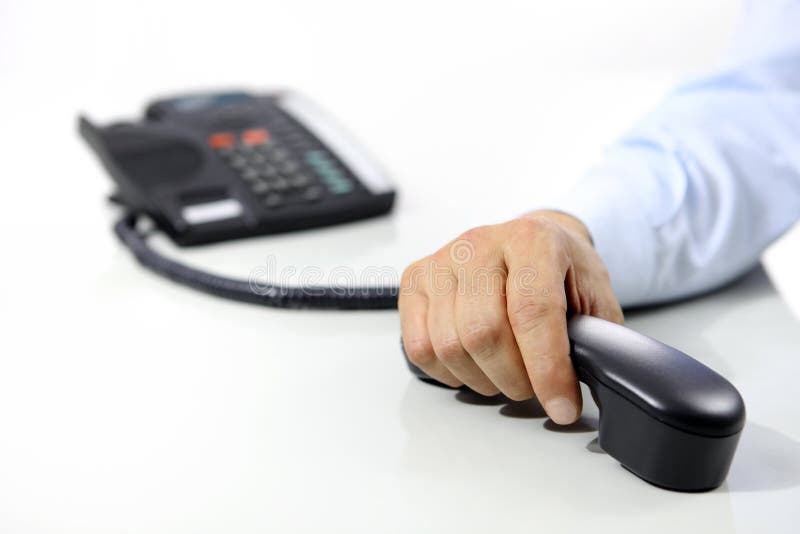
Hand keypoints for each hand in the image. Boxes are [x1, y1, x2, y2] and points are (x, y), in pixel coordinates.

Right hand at [398, 210, 623, 423]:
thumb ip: (595, 338)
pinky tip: (474, 366)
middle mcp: (480, 244)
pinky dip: (448, 373)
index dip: (547, 368)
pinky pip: (420, 346)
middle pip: (484, 331)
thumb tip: (591, 386)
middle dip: (515, 379)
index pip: (532, 310)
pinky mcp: (416, 280)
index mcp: (532, 239)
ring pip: (450, 345)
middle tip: (534, 388)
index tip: (561, 405)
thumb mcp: (595, 296)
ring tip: (506, 376)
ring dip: (483, 379)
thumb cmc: (561, 271)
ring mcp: (442, 261)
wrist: (530, 243)